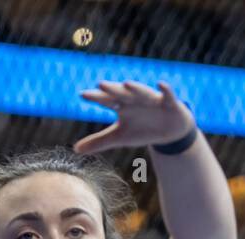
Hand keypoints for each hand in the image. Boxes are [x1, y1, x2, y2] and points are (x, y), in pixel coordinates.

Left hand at [74, 80, 194, 154]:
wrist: (169, 129)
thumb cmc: (142, 129)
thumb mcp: (119, 137)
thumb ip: (98, 141)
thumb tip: (75, 149)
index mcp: (121, 106)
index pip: (106, 100)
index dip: (96, 97)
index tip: (83, 95)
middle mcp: (134, 99)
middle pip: (121, 93)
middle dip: (112, 89)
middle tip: (101, 85)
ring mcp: (151, 99)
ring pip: (142, 92)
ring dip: (136, 88)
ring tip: (127, 84)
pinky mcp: (168, 102)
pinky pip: (166, 94)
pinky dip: (165, 90)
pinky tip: (160, 84)